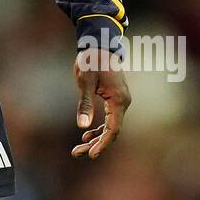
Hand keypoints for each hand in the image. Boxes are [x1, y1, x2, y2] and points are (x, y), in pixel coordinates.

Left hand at [71, 43, 130, 159]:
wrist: (99, 44)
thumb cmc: (91, 61)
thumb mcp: (85, 82)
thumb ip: (85, 104)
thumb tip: (82, 127)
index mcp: (118, 100)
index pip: (113, 129)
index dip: (102, 144)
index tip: (90, 155)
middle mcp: (123, 102)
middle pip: (111, 131)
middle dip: (95, 144)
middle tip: (76, 153)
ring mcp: (120, 101)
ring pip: (110, 126)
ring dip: (95, 138)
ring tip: (78, 149)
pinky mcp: (114, 98)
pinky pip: (109, 119)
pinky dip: (98, 128)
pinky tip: (86, 134)